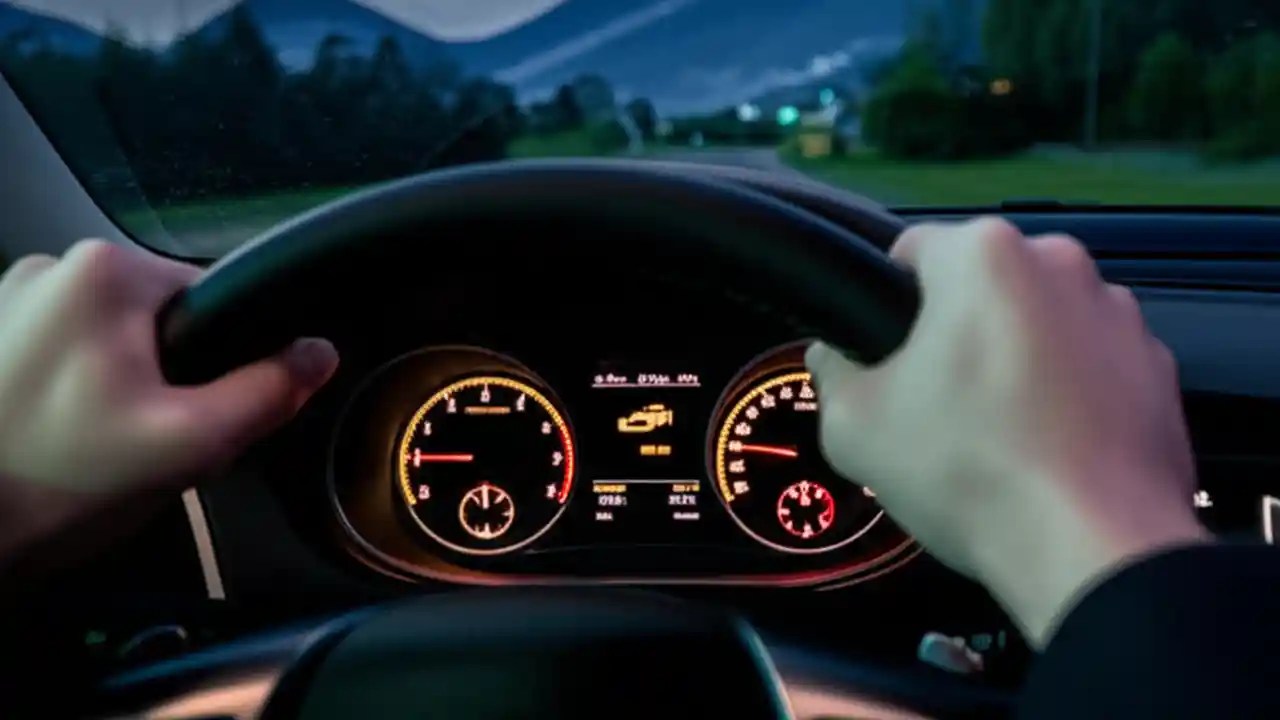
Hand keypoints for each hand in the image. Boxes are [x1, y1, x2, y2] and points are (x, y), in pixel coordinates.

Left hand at [0, 240, 337, 573]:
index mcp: (106, 271)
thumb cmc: (52, 484)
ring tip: (92, 447)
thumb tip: (318, 354)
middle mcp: (50, 266)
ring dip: (118, 388)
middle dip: (166, 379)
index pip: (211, 299)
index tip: (194, 414)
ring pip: (110, 341)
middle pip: (158, 322)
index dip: (222, 362)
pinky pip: (62, 354)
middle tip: (144, 441)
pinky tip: (56, 440)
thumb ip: (266, 393)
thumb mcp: (188, 445)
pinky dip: (72, 393)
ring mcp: (7, 299)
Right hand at [807, 218, 1208, 646]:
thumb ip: (831, 371)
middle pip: (980, 286)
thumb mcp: (852, 426)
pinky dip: (1067, 394)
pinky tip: (1046, 450)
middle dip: (954, 331)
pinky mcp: (1160, 369)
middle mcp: (1061, 264)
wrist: (1093, 550)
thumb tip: (836, 357)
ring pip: (1038, 323)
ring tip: (995, 435)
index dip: (884, 307)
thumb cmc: (968, 472)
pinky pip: (1090, 366)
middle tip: (932, 405)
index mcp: (984, 254)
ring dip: (1014, 359)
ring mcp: (1121, 315)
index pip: (909, 252)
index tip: (882, 362)